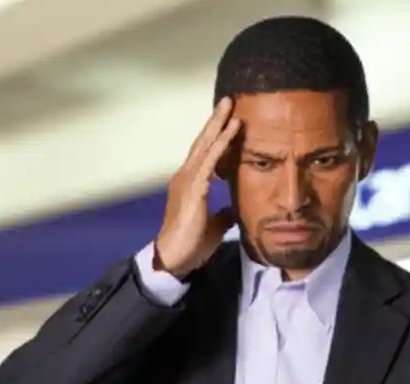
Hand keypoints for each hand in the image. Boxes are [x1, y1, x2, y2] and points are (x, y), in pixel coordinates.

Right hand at [154, 97, 240, 278]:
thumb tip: (234, 210)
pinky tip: (232, 130)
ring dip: (219, 125)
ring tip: (231, 106)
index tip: (228, 120)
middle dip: (215, 121)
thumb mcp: (214, 225)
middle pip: (202, 142)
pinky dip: (222, 143)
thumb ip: (223, 214)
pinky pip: (210, 160)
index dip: (216, 136)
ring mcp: (187, 180)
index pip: (205, 154)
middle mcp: (186, 176)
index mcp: (190, 183)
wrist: (175, 258)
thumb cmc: (192, 244)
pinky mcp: (194, 188)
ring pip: (205, 145)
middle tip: (228, 100)